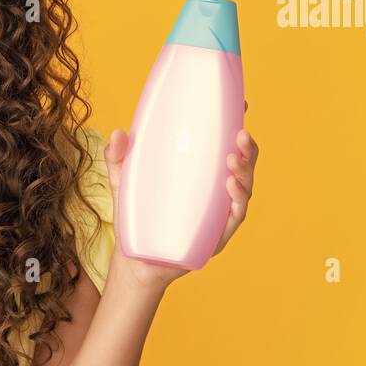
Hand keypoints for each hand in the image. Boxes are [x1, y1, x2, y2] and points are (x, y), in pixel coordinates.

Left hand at [104, 100, 257, 288]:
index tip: (243, 105)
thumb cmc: (134, 218)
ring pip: (244, 188)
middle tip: (241, 133)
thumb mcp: (123, 183)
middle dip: (247, 148)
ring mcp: (218, 213)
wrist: (135, 260)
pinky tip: (231, 186)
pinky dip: (238, 199)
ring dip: (245, 171)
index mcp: (200, 174)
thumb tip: (118, 133)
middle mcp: (215, 192)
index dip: (236, 125)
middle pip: (242, 164)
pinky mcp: (217, 235)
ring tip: (233, 159)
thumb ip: (118, 158)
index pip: (224, 145)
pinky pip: (234, 215)